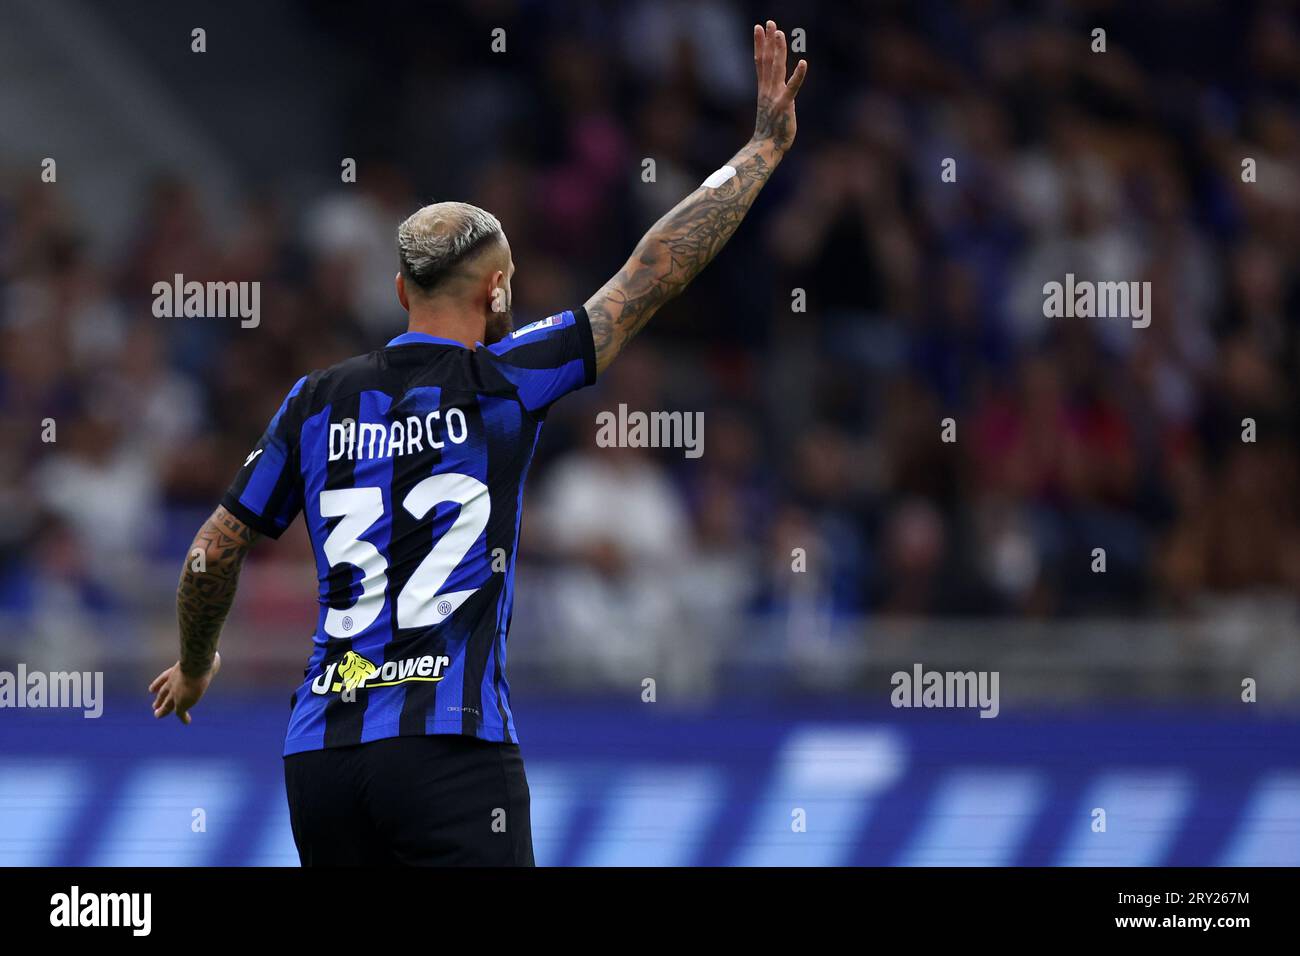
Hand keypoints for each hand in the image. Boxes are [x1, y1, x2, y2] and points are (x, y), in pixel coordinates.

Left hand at [149, 652, 220, 723]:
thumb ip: (206, 659)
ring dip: (162, 711)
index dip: (158, 684)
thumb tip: (216, 657)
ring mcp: (175, 693)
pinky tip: (187, 722)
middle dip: (159, 700)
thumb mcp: (202, 656)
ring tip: (158, 715)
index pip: (164, 678)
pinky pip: (180, 713)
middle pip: (163, 693)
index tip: (151, 690)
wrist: (196, 665)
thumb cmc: (202, 657)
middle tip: (154, 706)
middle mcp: (172, 683)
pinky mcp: (181, 703)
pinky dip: (183, 718)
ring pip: (166, 705)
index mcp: (176, 671)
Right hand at [752, 20, 807, 153]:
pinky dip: (797, 75)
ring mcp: (775, 96)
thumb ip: (772, 96)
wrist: (766, 147)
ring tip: (779, 33)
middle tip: (768, 22)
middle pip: (766, 60)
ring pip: (776, 68)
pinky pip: (792, 87)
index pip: (760, 61)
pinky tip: (803, 63)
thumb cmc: (770, 131)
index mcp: (763, 89)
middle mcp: (767, 89)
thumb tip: (773, 90)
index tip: (758, 28)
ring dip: (778, 50)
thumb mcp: (770, 108)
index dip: (760, 43)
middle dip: (767, 41)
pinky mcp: (785, 105)